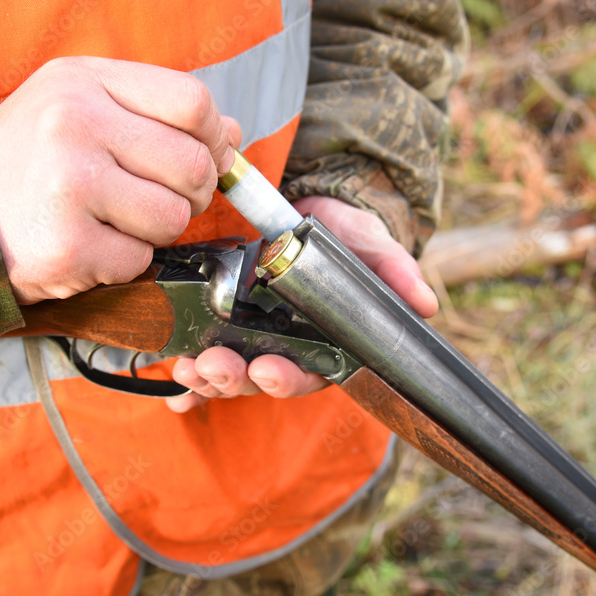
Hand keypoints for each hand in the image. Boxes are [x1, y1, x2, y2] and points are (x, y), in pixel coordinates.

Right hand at [0, 56, 240, 303]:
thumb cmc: (32, 159)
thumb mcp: (82, 105)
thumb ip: (156, 110)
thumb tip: (231, 136)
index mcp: (83, 81)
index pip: (192, 102)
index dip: (214, 137)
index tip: (207, 155)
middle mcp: (73, 124)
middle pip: (193, 166)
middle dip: (190, 192)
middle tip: (153, 196)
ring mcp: (68, 186)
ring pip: (173, 218)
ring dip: (157, 230)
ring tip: (114, 219)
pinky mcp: (66, 245)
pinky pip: (139, 260)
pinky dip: (125, 261)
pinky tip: (89, 244)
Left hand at [167, 196, 437, 412]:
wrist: (308, 208)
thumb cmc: (347, 236)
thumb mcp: (373, 246)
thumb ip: (395, 272)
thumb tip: (424, 303)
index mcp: (326, 342)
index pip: (309, 374)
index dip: (287, 379)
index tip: (268, 369)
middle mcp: (287, 347)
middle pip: (259, 378)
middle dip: (234, 380)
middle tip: (214, 368)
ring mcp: (252, 336)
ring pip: (228, 371)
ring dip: (206, 377)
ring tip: (187, 368)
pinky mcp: (223, 320)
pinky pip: (202, 353)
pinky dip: (186, 379)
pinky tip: (170, 388)